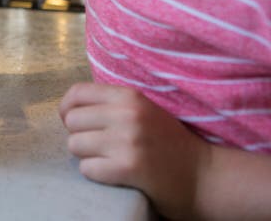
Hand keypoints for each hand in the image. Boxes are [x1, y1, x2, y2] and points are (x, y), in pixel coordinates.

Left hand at [59, 82, 212, 218]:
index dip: (67, 108)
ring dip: (87, 155)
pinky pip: (87, 168)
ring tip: (108, 158)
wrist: (203, 176)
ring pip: (75, 145)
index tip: (72, 121)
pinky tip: (113, 172)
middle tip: (98, 145)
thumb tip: (67, 107)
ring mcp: (127, 141)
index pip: (77, 93)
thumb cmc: (167, 143)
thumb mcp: (142, 110)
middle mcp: (127, 114)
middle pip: (72, 121)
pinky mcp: (128, 168)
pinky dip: (95, 173)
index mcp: (130, 96)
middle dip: (79, 135)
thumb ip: (110, 104)